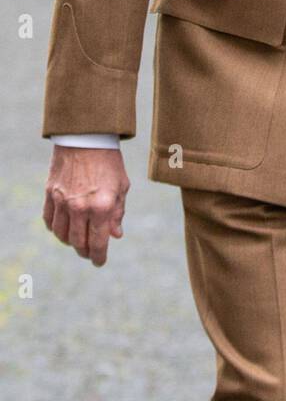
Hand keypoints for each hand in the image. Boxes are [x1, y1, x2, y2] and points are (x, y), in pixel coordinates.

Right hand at [43, 146, 129, 267]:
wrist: (86, 138)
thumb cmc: (108, 161)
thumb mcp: (121, 186)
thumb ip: (117, 213)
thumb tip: (116, 235)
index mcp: (102, 206)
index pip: (99, 242)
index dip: (99, 256)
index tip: (100, 262)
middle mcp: (80, 207)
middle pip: (78, 242)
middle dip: (85, 252)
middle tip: (90, 253)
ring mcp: (62, 201)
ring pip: (62, 235)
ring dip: (70, 242)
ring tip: (78, 242)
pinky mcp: (50, 194)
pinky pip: (49, 221)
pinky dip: (55, 229)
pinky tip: (64, 228)